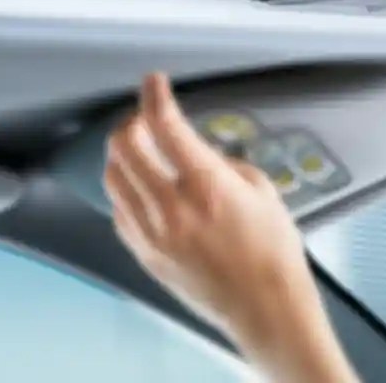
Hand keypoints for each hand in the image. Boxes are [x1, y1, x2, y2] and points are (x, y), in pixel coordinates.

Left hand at [104, 73, 357, 382]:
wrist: (263, 303)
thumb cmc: (273, 252)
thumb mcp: (263, 191)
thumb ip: (225, 165)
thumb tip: (200, 153)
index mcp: (208, 186)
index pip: (166, 127)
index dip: (155, 96)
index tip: (153, 82)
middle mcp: (173, 208)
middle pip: (125, 148)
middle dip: (131, 122)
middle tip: (143, 117)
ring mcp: (153, 233)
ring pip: (112, 178)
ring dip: (121, 155)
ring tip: (138, 149)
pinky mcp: (144, 253)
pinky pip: (119, 211)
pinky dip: (124, 190)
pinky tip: (140, 188)